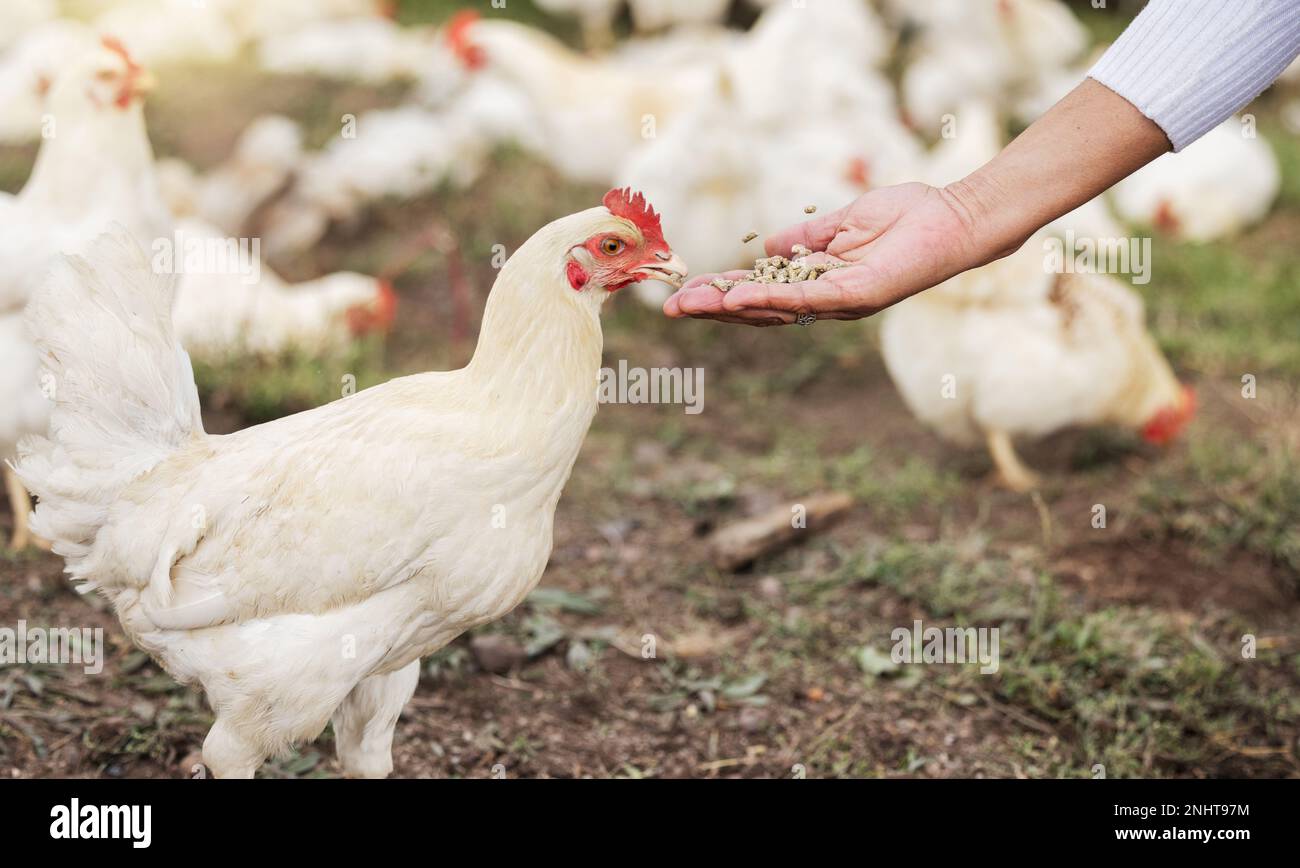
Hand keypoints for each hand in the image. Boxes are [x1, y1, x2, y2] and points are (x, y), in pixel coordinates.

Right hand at [663, 182, 987, 325]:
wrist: (954, 217)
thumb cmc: (908, 215)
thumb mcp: (843, 222)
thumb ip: (805, 237)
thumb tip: (765, 250)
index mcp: (822, 281)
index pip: (763, 292)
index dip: (724, 293)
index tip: (687, 290)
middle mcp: (827, 300)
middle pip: (761, 310)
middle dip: (715, 309)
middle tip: (673, 307)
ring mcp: (841, 301)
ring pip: (775, 310)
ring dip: (731, 308)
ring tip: (693, 305)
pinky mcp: (857, 295)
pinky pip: (806, 300)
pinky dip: (771, 299)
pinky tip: (738, 296)